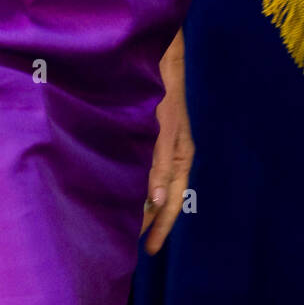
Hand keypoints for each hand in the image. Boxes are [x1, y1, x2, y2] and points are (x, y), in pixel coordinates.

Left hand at [140, 30, 193, 253]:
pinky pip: (143, 167)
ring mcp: (160, 144)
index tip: (148, 249)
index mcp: (181, 156)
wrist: (158, 55)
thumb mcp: (164, 126)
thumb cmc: (164, 89)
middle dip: (151, 221)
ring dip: (141, 204)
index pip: (173, 201)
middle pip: (163, 198)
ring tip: (126, 225)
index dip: (161, 225)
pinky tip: (122, 189)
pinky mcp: (148, 134)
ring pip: (152, 184)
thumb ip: (160, 162)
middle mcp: (172, 154)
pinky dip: (135, 183)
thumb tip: (158, 203)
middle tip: (135, 247)